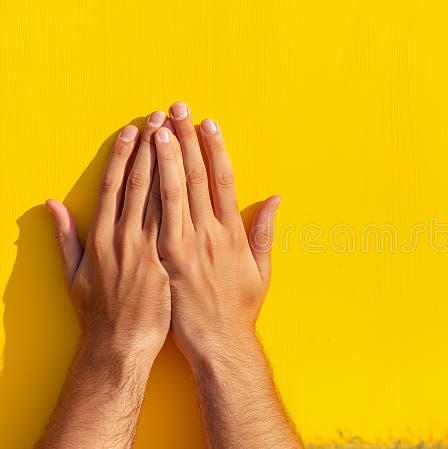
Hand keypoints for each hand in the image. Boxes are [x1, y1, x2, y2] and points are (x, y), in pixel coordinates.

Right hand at [46, 112, 171, 362]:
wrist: (121, 347)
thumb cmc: (100, 312)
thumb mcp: (73, 274)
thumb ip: (66, 236)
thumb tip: (52, 203)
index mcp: (102, 237)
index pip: (116, 185)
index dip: (126, 154)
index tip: (135, 129)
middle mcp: (124, 238)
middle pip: (142, 182)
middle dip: (154, 147)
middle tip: (164, 116)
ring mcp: (148, 250)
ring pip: (164, 196)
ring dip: (173, 162)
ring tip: (181, 134)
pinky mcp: (169, 263)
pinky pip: (182, 222)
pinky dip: (189, 196)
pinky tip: (198, 174)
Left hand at [153, 102, 279, 366]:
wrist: (219, 343)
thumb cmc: (239, 308)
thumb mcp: (261, 269)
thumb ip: (264, 231)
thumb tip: (274, 198)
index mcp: (233, 233)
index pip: (223, 180)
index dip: (215, 149)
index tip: (208, 123)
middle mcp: (211, 233)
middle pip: (196, 176)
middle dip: (187, 140)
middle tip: (177, 110)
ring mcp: (187, 245)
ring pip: (173, 190)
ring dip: (165, 155)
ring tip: (157, 126)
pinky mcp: (166, 258)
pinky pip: (155, 217)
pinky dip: (148, 190)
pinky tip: (140, 168)